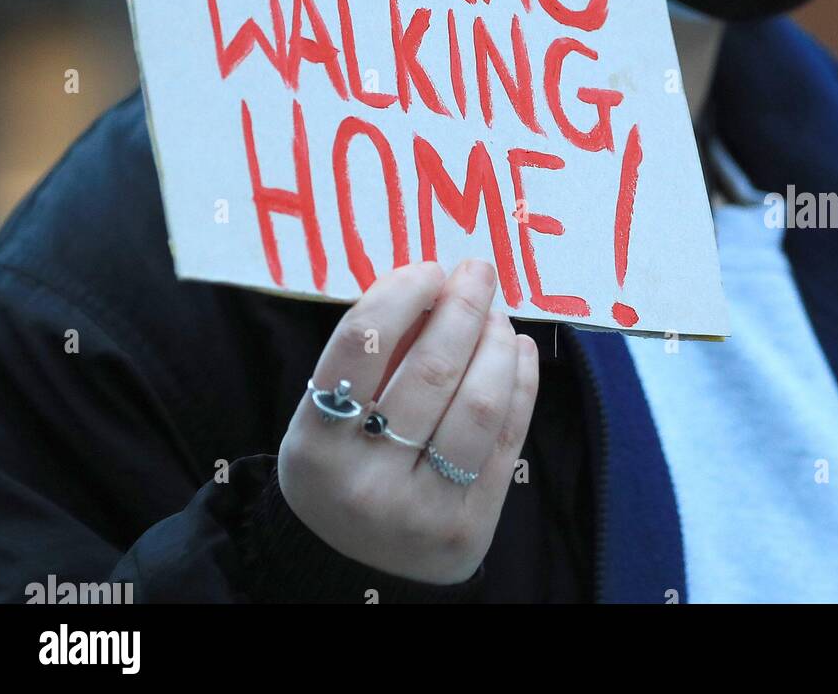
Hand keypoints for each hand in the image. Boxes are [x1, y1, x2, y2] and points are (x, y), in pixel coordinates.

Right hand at [277, 259, 538, 584]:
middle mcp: (367, 483)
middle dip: (464, 306)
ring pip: (480, 404)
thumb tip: (436, 284)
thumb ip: (373, 354)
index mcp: (317, 444)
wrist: (352, 569)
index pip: (363, 345)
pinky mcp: (472, 528)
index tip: (427, 268)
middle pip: (432, 370)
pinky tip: (518, 350)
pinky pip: (508, 438)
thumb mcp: (325, 416)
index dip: (403, 292)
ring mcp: (424, 510)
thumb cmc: (339, 466)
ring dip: (498, 342)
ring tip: (498, 315)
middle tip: (477, 271)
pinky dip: (521, 382)